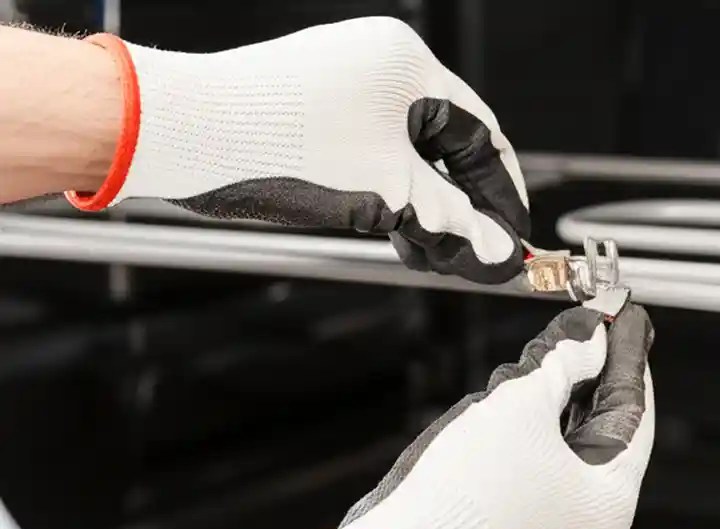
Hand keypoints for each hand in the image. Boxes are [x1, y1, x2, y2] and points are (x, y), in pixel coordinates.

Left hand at [68, 17, 528, 282]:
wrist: (184, 134)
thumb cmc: (279, 144)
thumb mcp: (385, 190)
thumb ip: (451, 220)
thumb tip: (497, 249)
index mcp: (408, 64)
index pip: (482, 132)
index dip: (502, 191)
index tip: (512, 233)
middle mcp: (378, 63)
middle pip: (445, 144)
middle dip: (459, 204)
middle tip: (468, 251)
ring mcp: (342, 82)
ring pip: (407, 153)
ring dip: (422, 204)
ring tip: (423, 248)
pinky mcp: (313, 105)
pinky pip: (371, 151)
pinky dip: (386, 190)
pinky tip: (388, 225)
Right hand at [284, 304, 655, 528]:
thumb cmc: (463, 497)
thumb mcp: (522, 406)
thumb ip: (564, 365)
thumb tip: (590, 339)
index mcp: (612, 505)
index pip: (635, 415)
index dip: (626, 359)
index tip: (623, 318)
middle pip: (602, 434)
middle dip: (590, 377)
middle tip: (594, 329)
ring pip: (567, 456)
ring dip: (560, 404)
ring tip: (559, 354)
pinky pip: (539, 480)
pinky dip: (536, 438)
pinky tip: (527, 402)